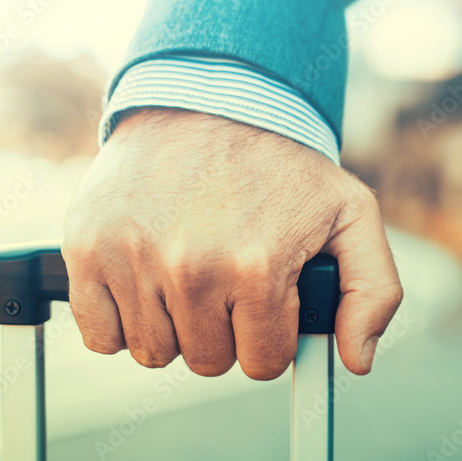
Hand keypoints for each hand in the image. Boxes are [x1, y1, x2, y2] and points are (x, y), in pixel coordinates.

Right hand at [61, 108, 402, 377]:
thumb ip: (373, 292)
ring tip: (192, 275)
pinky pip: (100, 336)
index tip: (268, 303)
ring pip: (154, 354)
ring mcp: (132, 258)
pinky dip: (121, 323)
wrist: (210, 97)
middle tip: (230, 282)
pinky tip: (148, 285)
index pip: (263, 362)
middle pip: (207, 362)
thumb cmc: (284, 165)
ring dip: (175, 328)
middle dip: (225, 332)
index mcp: (258, 268)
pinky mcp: (88, 247)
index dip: (271, 337)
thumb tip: (356, 363)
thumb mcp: (352, 215)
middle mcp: (191, 268)